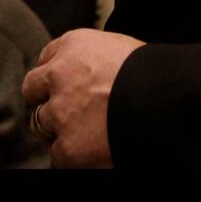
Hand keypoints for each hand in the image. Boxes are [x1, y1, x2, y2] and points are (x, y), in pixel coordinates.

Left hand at [21, 28, 144, 167]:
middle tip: (67, 109)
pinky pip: (56, 154)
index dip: (53, 73)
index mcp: (73, 46)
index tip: (59, 83)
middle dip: (47, 99)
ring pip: (41, 122)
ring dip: (58, 127)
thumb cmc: (154, 73)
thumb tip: (91, 69)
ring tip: (85, 130)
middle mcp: (58, 75)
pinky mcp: (67, 146)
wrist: (166, 101)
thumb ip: (94, 57)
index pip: (45, 58)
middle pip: (33, 90)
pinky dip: (71, 155)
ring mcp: (59, 112)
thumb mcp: (119, 47)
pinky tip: (90, 150)